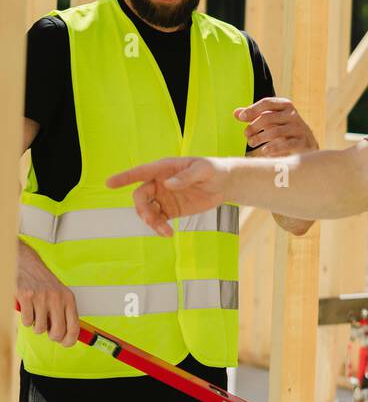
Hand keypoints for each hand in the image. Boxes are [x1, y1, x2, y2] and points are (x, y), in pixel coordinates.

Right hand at [16, 239, 80, 346]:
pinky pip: (27, 322)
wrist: (29, 265)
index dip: (70, 341)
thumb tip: (70, 337)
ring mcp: (41, 298)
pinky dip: (26, 319)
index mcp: (69, 299)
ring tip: (36, 312)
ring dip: (36, 325)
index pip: (74, 327)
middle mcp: (57, 298)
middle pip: (57, 333)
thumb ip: (66, 313)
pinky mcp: (26, 297)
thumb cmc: (45, 284)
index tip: (65, 344)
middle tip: (47, 329)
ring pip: (39, 329)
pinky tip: (28, 308)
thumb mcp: (61, 296)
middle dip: (51, 336)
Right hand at [105, 156, 231, 237]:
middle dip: (143, 210)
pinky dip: (159, 228)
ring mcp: (163, 197)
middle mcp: (160, 182)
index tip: (109, 183)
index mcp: (164, 168)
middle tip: (153, 221)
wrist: (224, 184)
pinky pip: (158, 220)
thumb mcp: (203, 170)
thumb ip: (186, 176)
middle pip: (140, 196)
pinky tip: (168, 233)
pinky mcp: (170, 210)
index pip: (140, 172)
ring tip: (165, 231)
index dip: (124, 177)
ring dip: (151, 222)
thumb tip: (167, 184)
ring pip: (147, 211)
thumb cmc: (213, 170)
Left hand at [234, 97, 318, 157]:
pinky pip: (285, 145)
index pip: (267, 103)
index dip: (252, 109)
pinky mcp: (301, 142)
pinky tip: (264, 152)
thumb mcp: (270, 119)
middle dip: (253, 126)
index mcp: (285, 105)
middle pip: (268, 118)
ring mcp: (298, 128)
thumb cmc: (284, 129)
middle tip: (246, 135)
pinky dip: (273, 149)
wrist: (307, 143)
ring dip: (260, 138)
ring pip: (275, 132)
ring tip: (252, 143)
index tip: (241, 117)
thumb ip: (254, 116)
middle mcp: (292, 115)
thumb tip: (235, 113)